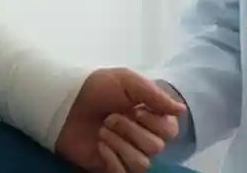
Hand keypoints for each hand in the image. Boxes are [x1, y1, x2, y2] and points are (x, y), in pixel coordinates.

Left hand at [54, 67, 184, 171]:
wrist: (64, 102)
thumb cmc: (96, 88)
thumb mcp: (127, 81)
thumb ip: (155, 95)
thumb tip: (181, 110)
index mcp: (150, 116)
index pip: (170, 130)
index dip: (153, 122)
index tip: (135, 108)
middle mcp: (142, 136)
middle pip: (156, 147)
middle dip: (131, 130)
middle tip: (110, 117)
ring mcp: (126, 153)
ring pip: (142, 162)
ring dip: (120, 144)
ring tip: (102, 131)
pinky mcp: (110, 166)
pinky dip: (112, 160)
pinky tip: (100, 146)